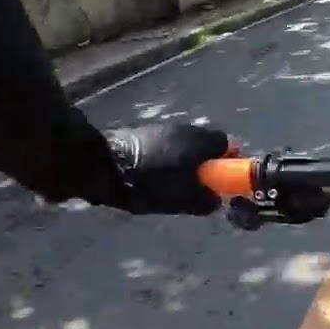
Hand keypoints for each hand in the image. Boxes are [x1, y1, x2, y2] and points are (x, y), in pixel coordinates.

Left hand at [103, 123, 230, 214]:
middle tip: (195, 185)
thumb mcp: (182, 199)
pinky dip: (164, 158)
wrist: (102, 166)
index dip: (227, 163)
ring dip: (183, 160)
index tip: (219, 180)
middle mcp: (184, 129)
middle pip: (205, 143)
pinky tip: (151, 175)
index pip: (227, 144)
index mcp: (199, 141)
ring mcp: (161, 128)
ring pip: (183, 144)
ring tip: (170, 182)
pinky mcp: (142, 132)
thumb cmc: (150, 183)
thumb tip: (216, 200)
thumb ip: (205, 200)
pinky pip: (163, 145)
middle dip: (204, 163)